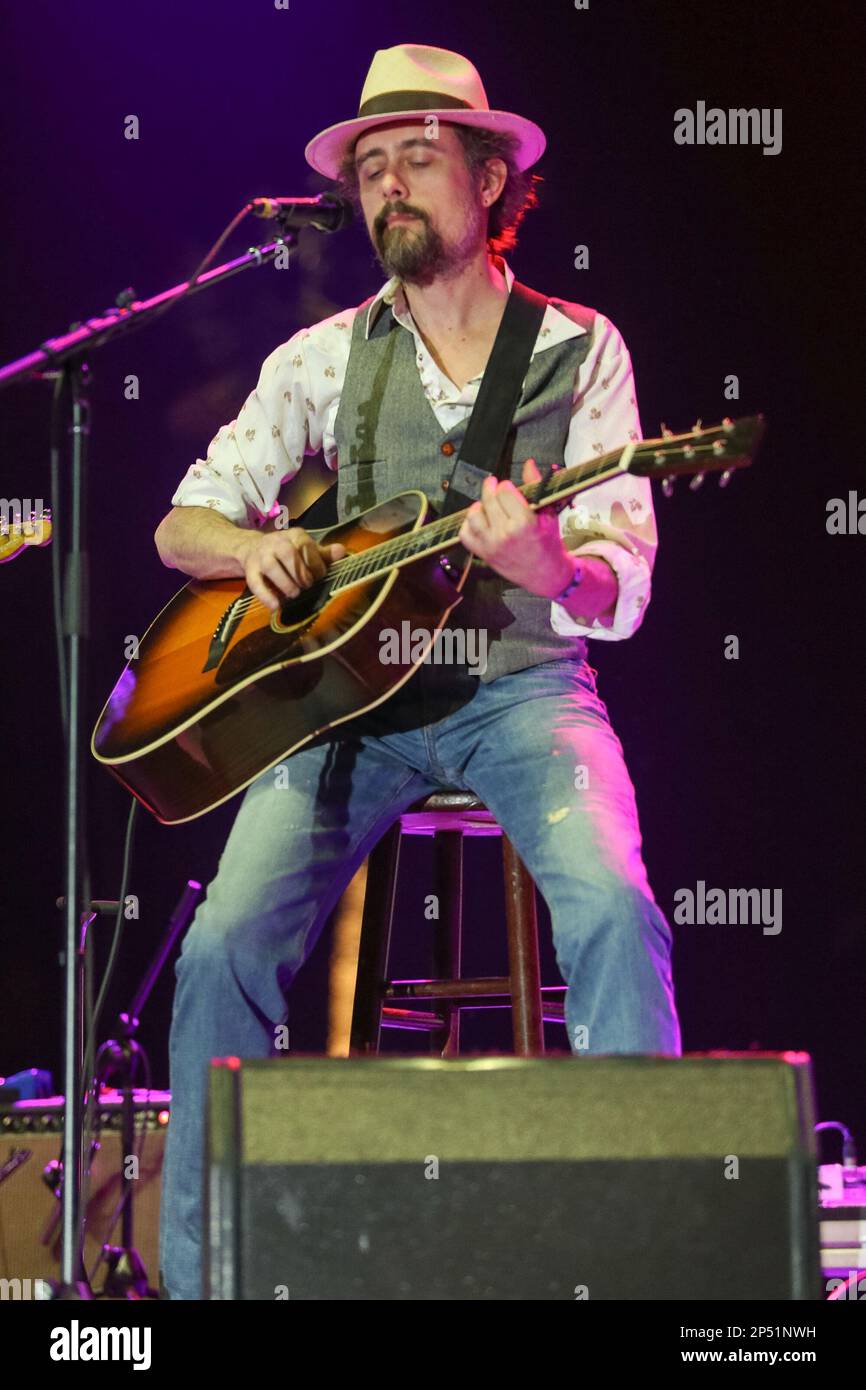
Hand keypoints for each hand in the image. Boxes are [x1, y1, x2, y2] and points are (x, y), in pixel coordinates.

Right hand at [239, 527, 346, 610]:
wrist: (251, 547)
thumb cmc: (287, 552)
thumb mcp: (305, 550)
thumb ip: (323, 554)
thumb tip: (342, 551)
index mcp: (294, 536)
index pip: (306, 545)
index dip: (315, 563)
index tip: (319, 576)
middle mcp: (276, 542)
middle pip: (287, 553)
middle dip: (300, 572)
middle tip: (307, 586)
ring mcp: (261, 556)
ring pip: (271, 566)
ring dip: (285, 582)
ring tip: (294, 594)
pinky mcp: (250, 570)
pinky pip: (255, 582)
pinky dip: (266, 595)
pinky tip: (276, 606)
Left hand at [457, 458, 573, 597]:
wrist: (546, 574)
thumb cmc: (549, 542)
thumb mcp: (549, 513)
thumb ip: (537, 486)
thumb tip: (529, 463)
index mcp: (525, 522)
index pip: (504, 491)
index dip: (505, 486)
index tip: (508, 487)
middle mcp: (506, 534)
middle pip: (488, 500)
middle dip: (490, 488)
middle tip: (493, 486)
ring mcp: (492, 545)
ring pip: (473, 516)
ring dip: (478, 506)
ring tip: (486, 505)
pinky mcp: (484, 555)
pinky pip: (465, 535)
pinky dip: (468, 525)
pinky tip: (479, 521)